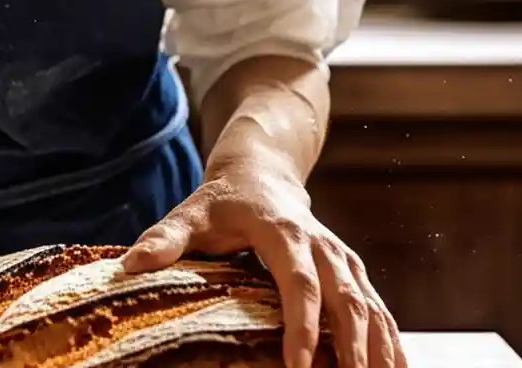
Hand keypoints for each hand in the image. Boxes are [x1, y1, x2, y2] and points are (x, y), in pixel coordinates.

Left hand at [121, 163, 405, 367]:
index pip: (300, 284)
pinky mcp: (353, 273)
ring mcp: (344, 260)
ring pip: (372, 309)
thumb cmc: (222, 202)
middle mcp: (324, 247)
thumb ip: (164, 238)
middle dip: (353, 350)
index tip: (298, 367)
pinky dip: (391, 344)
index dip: (302, 325)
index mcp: (285, 232)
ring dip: (380, 352)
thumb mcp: (190, 213)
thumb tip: (130, 265)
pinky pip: (380, 311)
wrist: (262, 174)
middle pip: (348, 301)